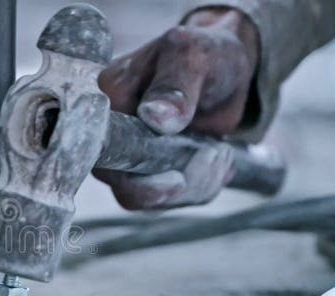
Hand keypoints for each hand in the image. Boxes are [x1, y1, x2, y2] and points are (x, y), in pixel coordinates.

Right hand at [95, 8, 258, 209]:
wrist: (228, 69)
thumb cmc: (206, 55)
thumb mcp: (194, 57)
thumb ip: (175, 85)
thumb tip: (153, 117)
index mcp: (107, 101)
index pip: (106, 153)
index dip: (138, 177)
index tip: (177, 177)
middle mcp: (111, 135)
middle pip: (126, 187)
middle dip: (177, 185)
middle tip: (216, 155)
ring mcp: (129, 157)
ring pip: (148, 200)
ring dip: (195, 186)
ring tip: (222, 153)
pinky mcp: (150, 172)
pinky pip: (169, 200)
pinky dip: (201, 187)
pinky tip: (219, 160)